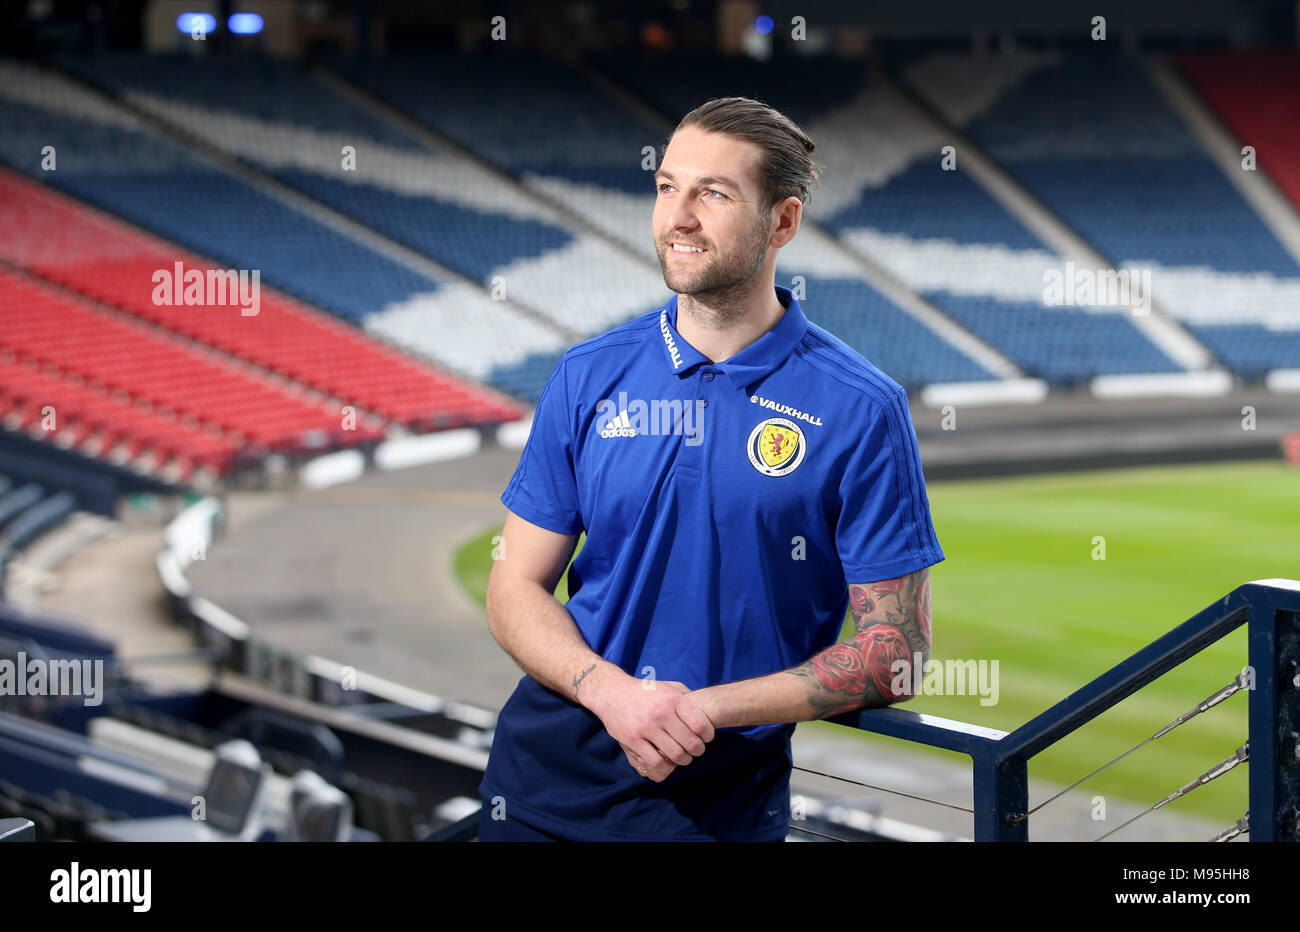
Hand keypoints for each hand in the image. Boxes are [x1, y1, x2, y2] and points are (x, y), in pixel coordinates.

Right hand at [583, 669, 714, 781]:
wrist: (611, 692)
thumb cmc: (645, 691)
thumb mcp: (668, 686)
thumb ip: (687, 697)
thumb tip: (706, 710)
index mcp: (672, 699)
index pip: (700, 724)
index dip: (708, 735)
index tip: (707, 738)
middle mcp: (660, 713)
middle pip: (690, 743)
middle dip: (698, 751)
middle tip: (697, 750)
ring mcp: (645, 728)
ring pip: (675, 755)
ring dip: (683, 760)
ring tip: (683, 757)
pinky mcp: (632, 740)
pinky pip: (655, 761)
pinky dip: (665, 766)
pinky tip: (667, 761)